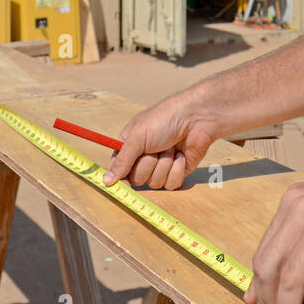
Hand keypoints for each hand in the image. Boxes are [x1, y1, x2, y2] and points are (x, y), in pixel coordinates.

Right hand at [102, 97, 219, 189]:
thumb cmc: (164, 120)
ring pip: (155, 183)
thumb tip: (106, 181)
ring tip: (170, 147)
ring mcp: (160, 167)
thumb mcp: (138, 137)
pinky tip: (181, 155)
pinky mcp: (177, 173)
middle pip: (137, 179)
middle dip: (148, 164)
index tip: (124, 184)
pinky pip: (171, 184)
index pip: (118, 169)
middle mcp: (143, 158)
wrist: (196, 119)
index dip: (120, 177)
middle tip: (155, 148)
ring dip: (164, 164)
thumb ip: (122, 160)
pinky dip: (177, 169)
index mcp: (129, 146)